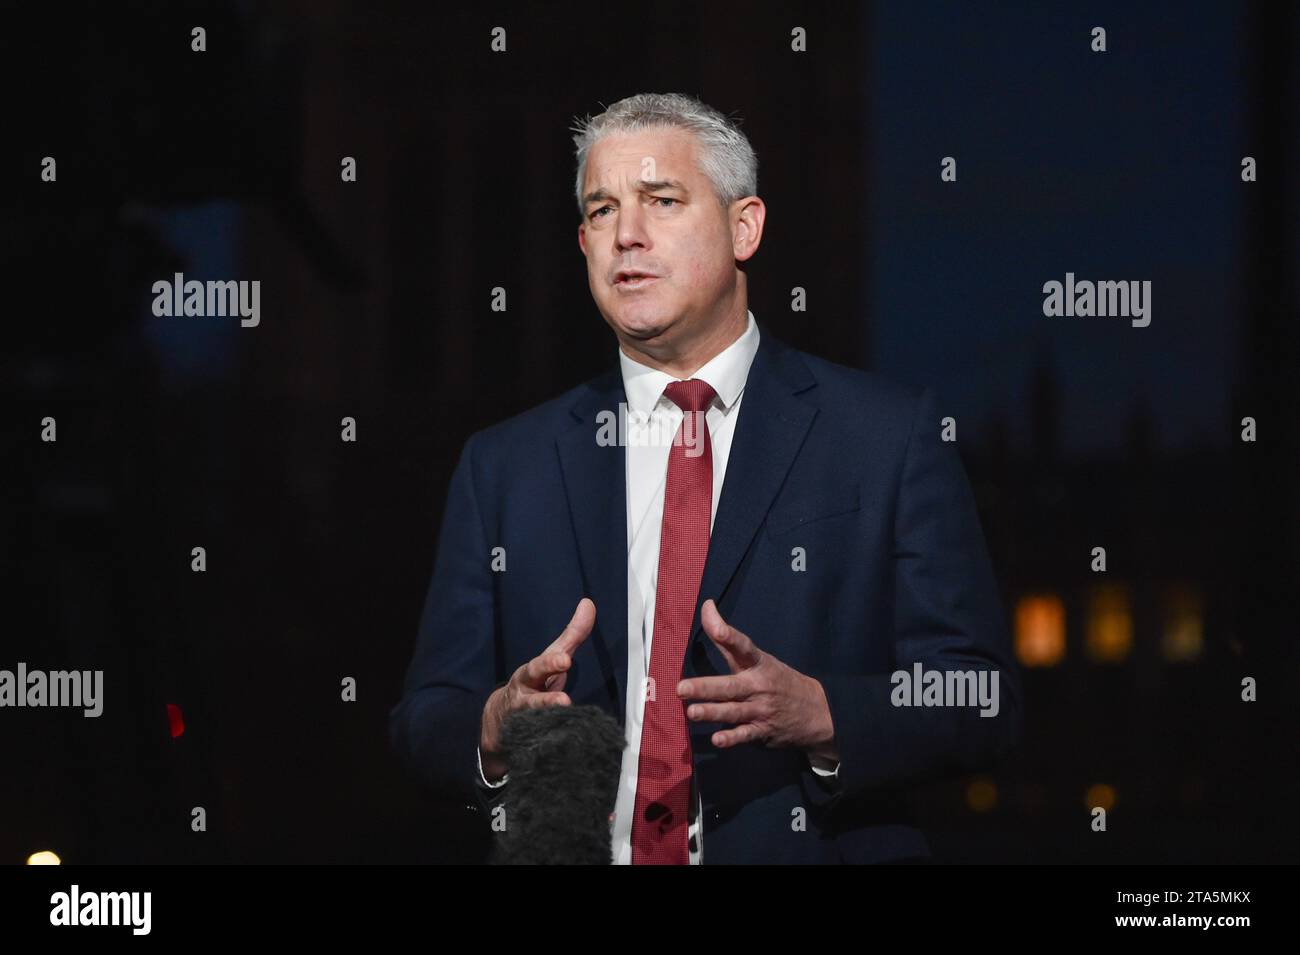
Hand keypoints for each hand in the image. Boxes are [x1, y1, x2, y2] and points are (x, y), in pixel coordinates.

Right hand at [478, 597, 595, 780]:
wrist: (499, 722)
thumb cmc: (534, 683)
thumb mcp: (551, 658)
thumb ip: (571, 635)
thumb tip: (589, 603)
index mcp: (529, 676)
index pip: (540, 667)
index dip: (551, 663)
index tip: (565, 661)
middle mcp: (522, 699)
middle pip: (532, 700)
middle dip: (547, 700)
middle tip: (564, 702)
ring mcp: (523, 723)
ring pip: (535, 725)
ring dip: (549, 726)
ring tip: (565, 726)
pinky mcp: (526, 745)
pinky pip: (538, 747)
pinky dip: (548, 748)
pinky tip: (564, 750)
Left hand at [678, 599, 837, 760]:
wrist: (818, 712)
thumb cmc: (778, 680)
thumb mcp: (758, 659)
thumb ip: (727, 639)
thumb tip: (706, 606)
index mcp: (758, 663)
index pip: (743, 646)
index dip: (728, 635)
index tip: (714, 625)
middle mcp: (759, 685)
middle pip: (730, 686)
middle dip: (705, 688)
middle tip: (681, 688)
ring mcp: (761, 709)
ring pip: (734, 711)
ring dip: (713, 712)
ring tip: (692, 712)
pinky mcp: (763, 731)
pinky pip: (746, 735)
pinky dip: (732, 738)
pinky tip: (718, 739)